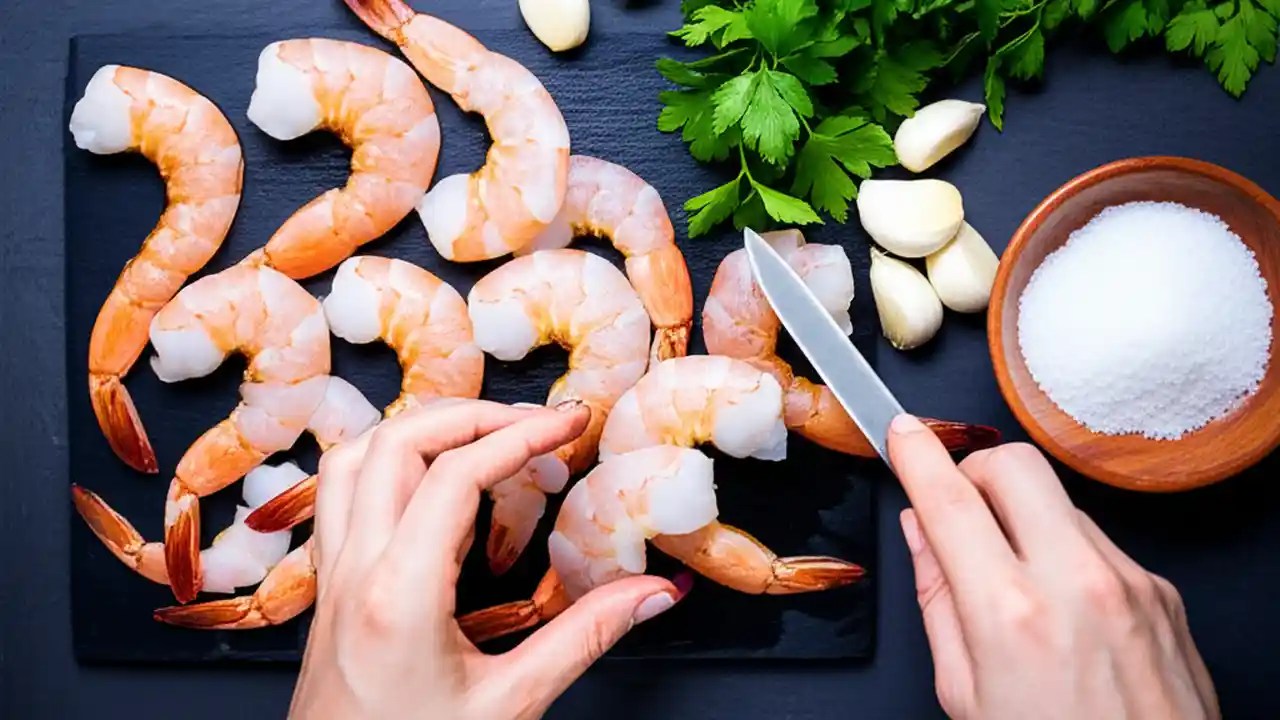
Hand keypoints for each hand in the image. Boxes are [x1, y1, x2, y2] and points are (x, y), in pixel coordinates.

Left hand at [290, 399, 684, 719]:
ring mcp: (331, 575)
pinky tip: (432, 481)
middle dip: (473, 415)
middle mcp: (354, 570)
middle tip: (534, 423)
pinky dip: (389, 463)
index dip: (520, 434)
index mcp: (399, 594)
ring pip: (357, 459)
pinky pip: (343, 495)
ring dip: (421, 429)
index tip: (569, 423)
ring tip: (483, 434)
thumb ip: (583, 639)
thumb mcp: (510, 704)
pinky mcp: (327, 587)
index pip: (456, 473)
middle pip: (397, 442)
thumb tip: (652, 593)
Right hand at [888, 414, 1217, 719]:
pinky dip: (1065, 553)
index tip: (901, 433)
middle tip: (958, 505)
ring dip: (1022, 518)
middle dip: (975, 468)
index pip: (949, 500)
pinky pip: (1098, 541)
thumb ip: (937, 601)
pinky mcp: (1162, 590)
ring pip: (1058, 502)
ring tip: (1015, 580)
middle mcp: (1077, 582)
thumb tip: (921, 533)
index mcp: (1011, 613)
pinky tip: (1063, 607)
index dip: (916, 454)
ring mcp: (1128, 581)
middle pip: (1015, 465)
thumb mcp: (966, 693)